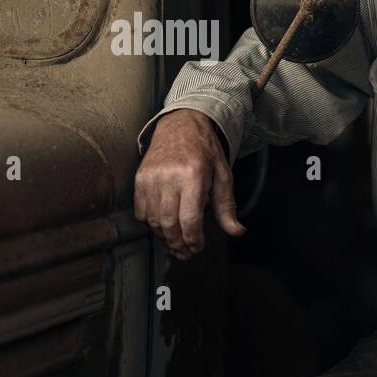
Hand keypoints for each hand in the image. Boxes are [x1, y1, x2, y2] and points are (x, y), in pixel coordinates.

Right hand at [134, 109, 246, 260]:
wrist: (181, 124)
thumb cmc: (204, 150)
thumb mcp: (223, 175)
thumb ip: (227, 206)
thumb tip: (236, 231)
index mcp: (193, 175)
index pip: (189, 220)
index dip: (194, 240)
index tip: (198, 247)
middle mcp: (169, 177)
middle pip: (169, 224)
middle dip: (178, 244)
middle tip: (186, 253)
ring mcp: (151, 177)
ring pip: (153, 220)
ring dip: (164, 236)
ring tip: (176, 242)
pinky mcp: (139, 178)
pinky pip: (141, 211)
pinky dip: (151, 223)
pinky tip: (163, 224)